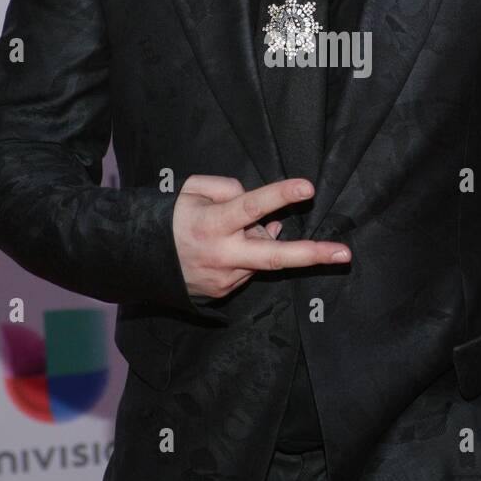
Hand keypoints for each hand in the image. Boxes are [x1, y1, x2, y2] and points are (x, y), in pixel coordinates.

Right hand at [172, 175, 351, 301]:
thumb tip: (264, 214)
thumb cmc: (169, 217)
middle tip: (344, 254)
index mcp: (211, 223)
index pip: (252, 206)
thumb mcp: (192, 190)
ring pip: (261, 257)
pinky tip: (228, 247)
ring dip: (260, 241)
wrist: (136, 259)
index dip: (281, 196)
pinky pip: (248, 268)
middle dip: (313, 255)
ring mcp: (224, 278)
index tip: (308, 188)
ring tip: (236, 231)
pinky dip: (247, 254)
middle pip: (274, 256)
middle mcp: (221, 254)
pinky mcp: (223, 292)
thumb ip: (229, 191)